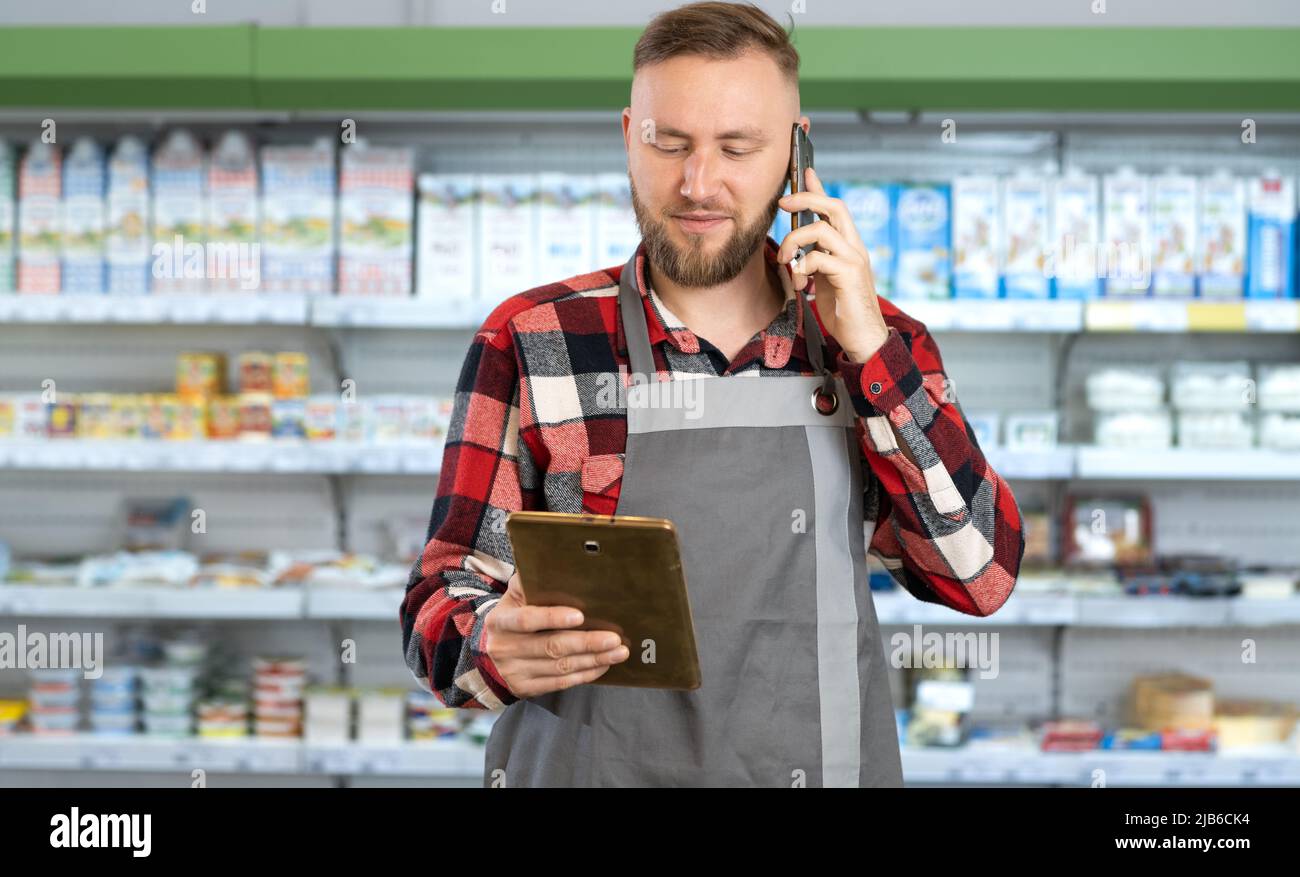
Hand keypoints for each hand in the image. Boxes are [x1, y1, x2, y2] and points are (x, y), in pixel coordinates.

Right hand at [483, 570, 629, 697]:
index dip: (553, 618)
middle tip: (614, 638)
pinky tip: (602, 665)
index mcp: (501, 621)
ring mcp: (515, 672)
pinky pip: (560, 683)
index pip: (527, 620)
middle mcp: (506, 648)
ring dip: (593, 660)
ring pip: (560, 667)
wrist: (487, 659)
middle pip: (551, 646)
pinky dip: (584, 674)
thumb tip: (555, 564)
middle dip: (587, 642)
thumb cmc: (510, 620)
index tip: (581, 616)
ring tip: (618, 652)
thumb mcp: (512, 599)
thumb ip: (529, 582)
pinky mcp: (525, 689)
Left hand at [777, 166, 889, 361]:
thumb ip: (815, 259)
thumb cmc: (843, 310)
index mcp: (849, 246)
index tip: (804, 170)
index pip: (835, 208)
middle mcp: (855, 247)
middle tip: (783, 203)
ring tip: (785, 260)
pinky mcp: (849, 275)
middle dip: (806, 197)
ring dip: (794, 240)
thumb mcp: (824, 279)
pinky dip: (801, 266)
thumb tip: (797, 248)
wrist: (864, 338)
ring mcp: (854, 260)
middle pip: (834, 206)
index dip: (819, 187)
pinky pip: (819, 257)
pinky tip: (800, 282)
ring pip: (821, 229)